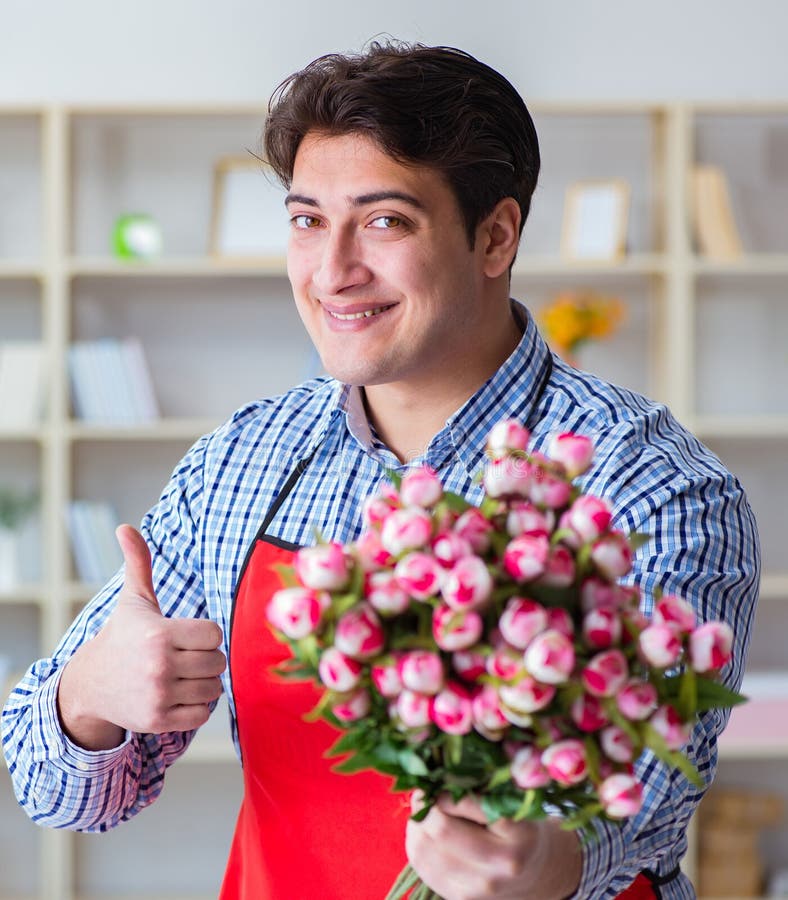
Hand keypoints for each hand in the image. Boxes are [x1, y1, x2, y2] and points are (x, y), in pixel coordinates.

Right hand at [57, 524, 225, 749]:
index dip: (205, 634)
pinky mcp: (158, 720)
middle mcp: (159, 665)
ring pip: (213, 688)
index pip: (214, 634)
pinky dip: (196, 706)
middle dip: (205, 658)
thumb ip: (138, 563)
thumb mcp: (133, 600)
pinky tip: (177, 695)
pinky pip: (202, 714)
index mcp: (158, 633)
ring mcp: (159, 695)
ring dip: (203, 682)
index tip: (187, 635)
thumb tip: (125, 527)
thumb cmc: (122, 637)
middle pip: (217, 662)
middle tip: (185, 656)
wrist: (90, 685)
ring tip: (181, 675)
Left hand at [405, 792, 581, 899]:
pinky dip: (416, 842)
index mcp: (517, 832)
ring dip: (417, 823)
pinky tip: (424, 831)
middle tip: (424, 790)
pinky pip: (421, 865)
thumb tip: (438, 774)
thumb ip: (482, 788)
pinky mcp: (460, 899)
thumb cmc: (521, 827)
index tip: (439, 776)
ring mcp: (479, 887)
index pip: (467, 803)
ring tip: (425, 810)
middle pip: (441, 829)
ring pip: (424, 849)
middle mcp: (500, 864)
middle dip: (425, 804)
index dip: (444, 787)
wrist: (538, 873)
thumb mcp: (513, 801)